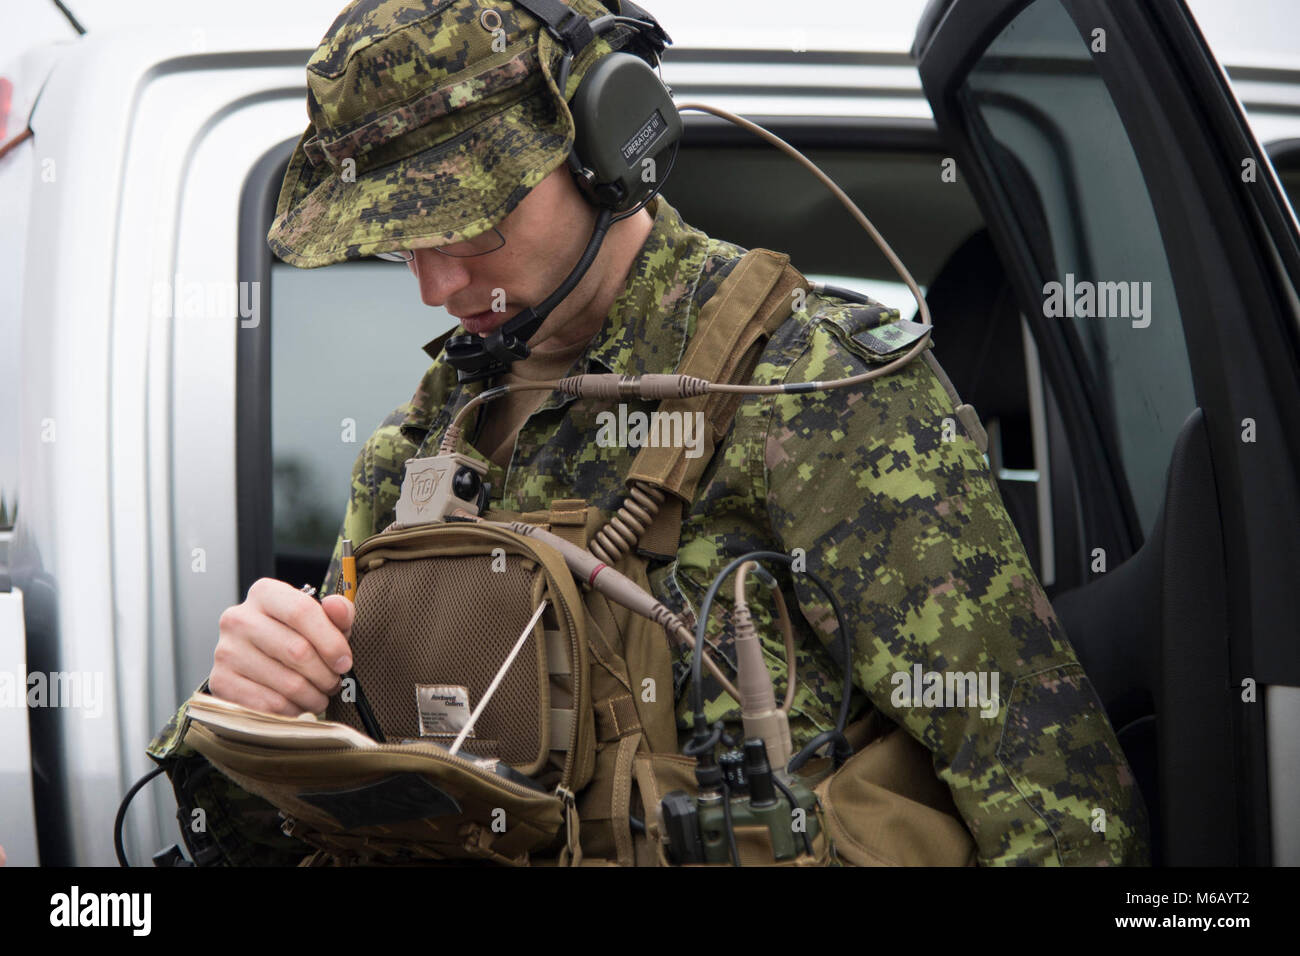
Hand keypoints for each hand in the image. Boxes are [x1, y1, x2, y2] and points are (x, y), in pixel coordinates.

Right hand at [209, 579, 354, 715]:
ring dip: (313, 696)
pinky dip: (293, 710)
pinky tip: (298, 704)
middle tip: (334, 683)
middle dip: (325, 674)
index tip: (345, 662)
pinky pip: (270, 705)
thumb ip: (337, 612)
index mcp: (264, 593)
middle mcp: (239, 618)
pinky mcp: (220, 681)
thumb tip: (337, 607)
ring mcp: (226, 650)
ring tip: (319, 695)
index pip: (302, 611)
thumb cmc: (293, 636)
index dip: (331, 641)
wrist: (253, 661)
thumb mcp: (321, 620)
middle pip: (297, 650)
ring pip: (287, 683)